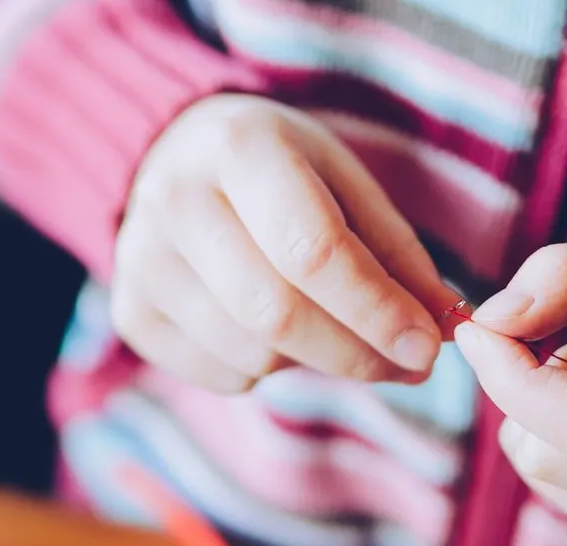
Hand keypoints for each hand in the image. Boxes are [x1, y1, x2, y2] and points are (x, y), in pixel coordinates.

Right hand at [111, 94, 458, 392]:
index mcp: (237, 148)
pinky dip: (268, 370)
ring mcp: (141, 262)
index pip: (313, 251)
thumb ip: (393, 255)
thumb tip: (436, 334)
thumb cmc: (279, 171)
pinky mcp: (131, 314)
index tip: (427, 348)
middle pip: (276, 315)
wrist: (174, 162)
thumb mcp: (343, 182)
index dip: (377, 310)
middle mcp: (173, 202)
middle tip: (405, 366)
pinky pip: (223, 376)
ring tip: (329, 326)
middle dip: (355, 354)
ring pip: (252, 355)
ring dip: (313, 360)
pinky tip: (269, 328)